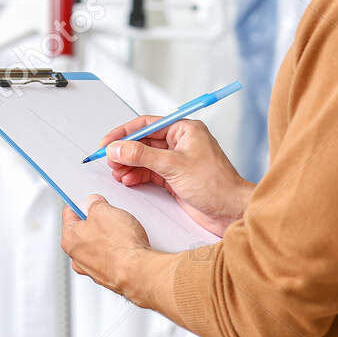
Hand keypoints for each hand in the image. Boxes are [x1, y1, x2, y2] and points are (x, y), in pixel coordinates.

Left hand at [60, 195, 158, 301]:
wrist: (138, 272)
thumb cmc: (120, 246)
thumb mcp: (104, 211)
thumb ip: (95, 204)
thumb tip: (94, 204)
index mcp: (69, 239)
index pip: (69, 214)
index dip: (82, 204)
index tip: (90, 201)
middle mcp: (77, 257)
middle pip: (84, 231)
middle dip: (97, 222)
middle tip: (109, 217)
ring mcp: (92, 269)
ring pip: (97, 246)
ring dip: (108, 238)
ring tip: (121, 233)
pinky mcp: (108, 276)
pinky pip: (110, 258)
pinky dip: (117, 252)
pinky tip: (128, 247)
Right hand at [97, 115, 252, 236]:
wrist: (230, 211)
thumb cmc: (215, 185)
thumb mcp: (174, 166)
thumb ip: (142, 156)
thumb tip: (117, 148)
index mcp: (184, 130)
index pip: (147, 125)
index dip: (124, 133)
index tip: (107, 142)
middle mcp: (180, 143)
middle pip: (143, 142)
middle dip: (125, 152)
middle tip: (110, 161)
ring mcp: (176, 161)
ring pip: (144, 159)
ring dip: (129, 165)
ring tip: (117, 173)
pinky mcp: (174, 178)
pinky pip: (149, 173)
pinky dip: (137, 176)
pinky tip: (128, 180)